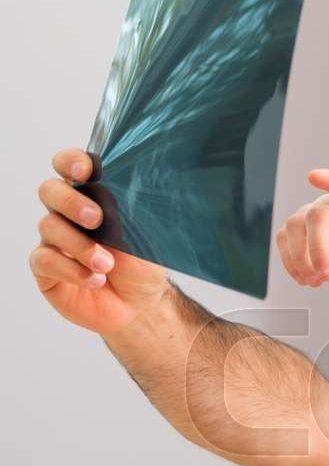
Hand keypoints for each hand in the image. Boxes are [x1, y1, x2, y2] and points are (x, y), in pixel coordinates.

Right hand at [31, 148, 169, 336]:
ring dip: (80, 245)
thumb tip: (130, 186)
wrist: (141, 304)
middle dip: (71, 202)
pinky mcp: (46, 268)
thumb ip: (132, 208)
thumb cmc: (143, 263)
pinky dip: (71, 269)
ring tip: (106, 264)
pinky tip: (95, 279)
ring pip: (49, 226)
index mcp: (92, 196)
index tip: (84, 169)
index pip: (70, 166)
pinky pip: (44, 260)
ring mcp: (54, 240)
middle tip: (96, 219)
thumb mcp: (146, 234)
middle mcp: (67, 214)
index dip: (71, 162)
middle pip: (50, 191)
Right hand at [277, 168, 328, 285]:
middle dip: (318, 248)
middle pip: (317, 215)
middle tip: (327, 276)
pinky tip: (307, 279)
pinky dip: (291, 262)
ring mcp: (318, 213)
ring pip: (295, 226)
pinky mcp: (304, 229)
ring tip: (316, 282)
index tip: (314, 176)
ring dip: (300, 259)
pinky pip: (285, 239)